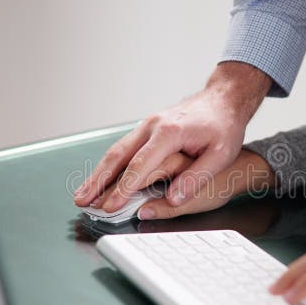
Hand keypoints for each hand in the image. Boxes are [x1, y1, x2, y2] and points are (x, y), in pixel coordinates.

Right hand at [74, 62, 271, 211]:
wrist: (223, 98)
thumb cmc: (224, 126)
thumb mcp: (221, 154)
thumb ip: (196, 177)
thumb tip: (173, 200)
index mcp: (169, 132)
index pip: (140, 165)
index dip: (124, 188)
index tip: (111, 206)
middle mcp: (152, 126)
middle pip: (118, 156)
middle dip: (98, 181)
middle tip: (81, 201)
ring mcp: (147, 125)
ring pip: (116, 151)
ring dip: (98, 173)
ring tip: (83, 194)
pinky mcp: (147, 128)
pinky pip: (123, 147)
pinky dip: (109, 165)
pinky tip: (100, 178)